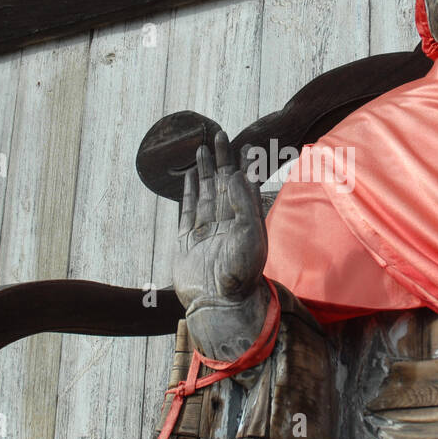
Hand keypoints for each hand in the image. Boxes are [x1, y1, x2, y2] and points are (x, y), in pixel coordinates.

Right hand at [173, 130, 270, 359]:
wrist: (217, 304)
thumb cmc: (241, 273)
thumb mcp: (251, 234)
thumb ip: (243, 202)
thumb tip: (234, 174)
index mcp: (245, 220)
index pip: (242, 183)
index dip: (241, 162)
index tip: (241, 143)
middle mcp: (226, 222)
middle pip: (223, 182)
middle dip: (221, 158)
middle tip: (218, 134)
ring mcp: (206, 230)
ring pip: (205, 192)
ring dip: (204, 170)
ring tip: (201, 149)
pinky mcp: (187, 241)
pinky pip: (187, 210)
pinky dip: (189, 192)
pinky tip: (190, 178)